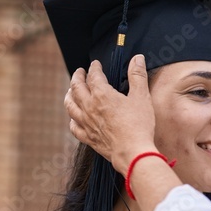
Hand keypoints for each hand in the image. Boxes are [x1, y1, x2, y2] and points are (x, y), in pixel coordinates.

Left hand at [64, 54, 156, 173]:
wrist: (133, 152)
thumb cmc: (138, 125)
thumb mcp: (141, 97)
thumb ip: (137, 76)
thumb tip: (137, 58)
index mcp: (102, 95)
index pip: (94, 75)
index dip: (94, 68)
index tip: (96, 64)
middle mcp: (89, 107)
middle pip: (76, 87)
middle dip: (77, 77)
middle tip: (79, 72)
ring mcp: (86, 123)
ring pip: (70, 106)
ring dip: (69, 95)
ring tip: (71, 91)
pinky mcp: (88, 138)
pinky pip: (74, 127)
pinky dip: (72, 120)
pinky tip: (74, 118)